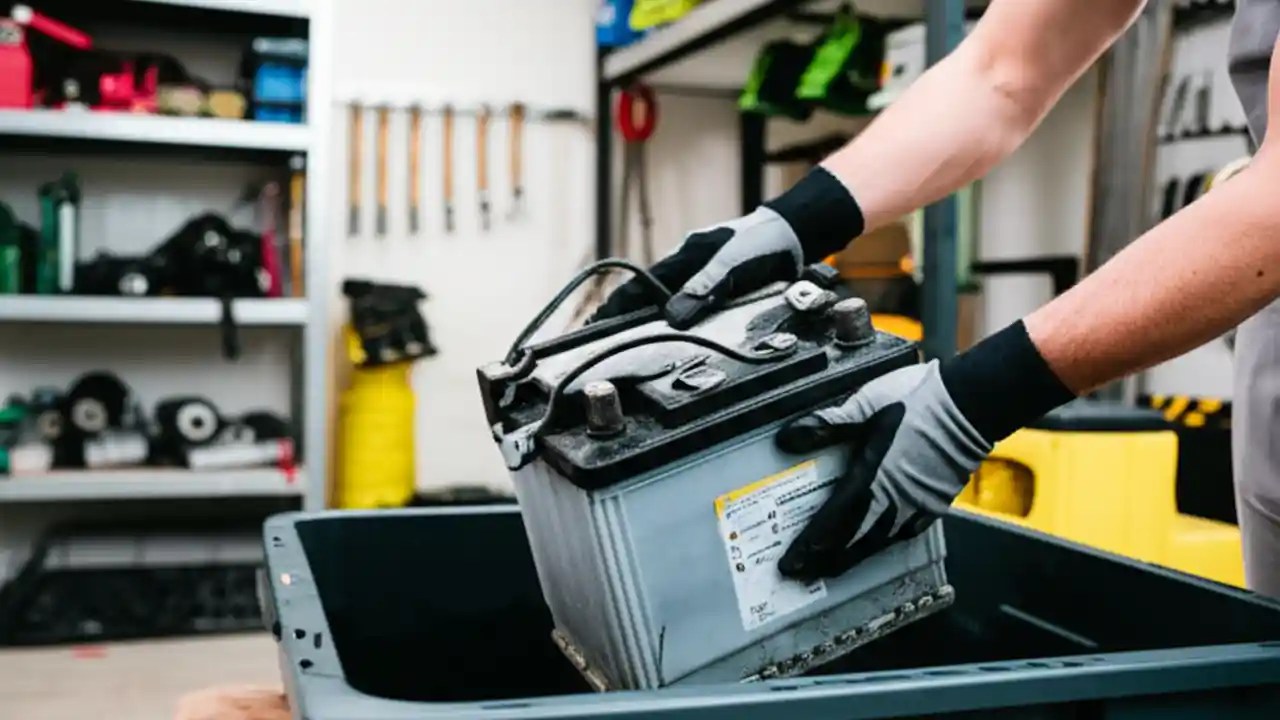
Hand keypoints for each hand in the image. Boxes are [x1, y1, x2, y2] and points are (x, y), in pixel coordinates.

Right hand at [589, 207, 803, 327]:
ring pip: (667, 304)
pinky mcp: (718, 288)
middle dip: (624, 318)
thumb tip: (674, 317)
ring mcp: (701, 278)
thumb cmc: (764, 242)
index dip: (616, 307)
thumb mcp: (733, 264)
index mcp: (683, 257)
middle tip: (603, 342)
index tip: (595, 326)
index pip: (639, 286)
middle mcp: (687, 268)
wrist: (795, 233)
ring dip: (648, 323)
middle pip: (647, 298)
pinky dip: (676, 322)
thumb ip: (705, 288)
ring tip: (629, 345)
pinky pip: (691, 308)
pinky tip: (671, 337)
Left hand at [774, 361, 991, 580]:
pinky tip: (879, 546)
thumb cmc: (916, 401)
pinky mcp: (936, 502)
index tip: (791, 564)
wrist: (968, 403)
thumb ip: (826, 424)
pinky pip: (906, 533)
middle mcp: (891, 499)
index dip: (809, 546)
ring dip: (853, 557)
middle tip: (805, 575)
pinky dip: (886, 544)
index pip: (831, 521)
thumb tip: (787, 438)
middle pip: (852, 541)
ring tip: (833, 568)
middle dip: (825, 560)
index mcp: (869, 477)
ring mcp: (916, 504)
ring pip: (879, 542)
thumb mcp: (863, 404)